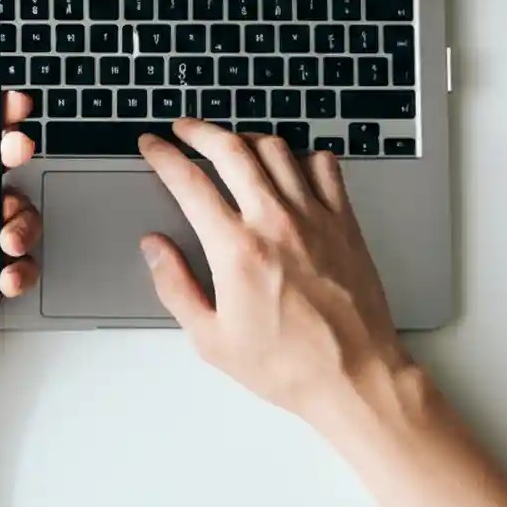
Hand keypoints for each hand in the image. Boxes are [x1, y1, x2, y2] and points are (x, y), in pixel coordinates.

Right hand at [138, 119, 407, 423]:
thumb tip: (154, 247)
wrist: (354, 377)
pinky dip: (301, 155)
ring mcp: (315, 218)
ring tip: (230, 142)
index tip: (152, 146)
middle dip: (199, 131)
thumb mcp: (211, 338)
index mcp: (237, 251)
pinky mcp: (345, 224)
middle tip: (184, 129)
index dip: (164, 157)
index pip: (189, 183)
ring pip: (276, 149)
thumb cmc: (287, 366)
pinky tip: (290, 165)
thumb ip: (175, 285)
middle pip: (231, 150)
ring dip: (246, 137)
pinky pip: (324, 166)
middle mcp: (275, 223)